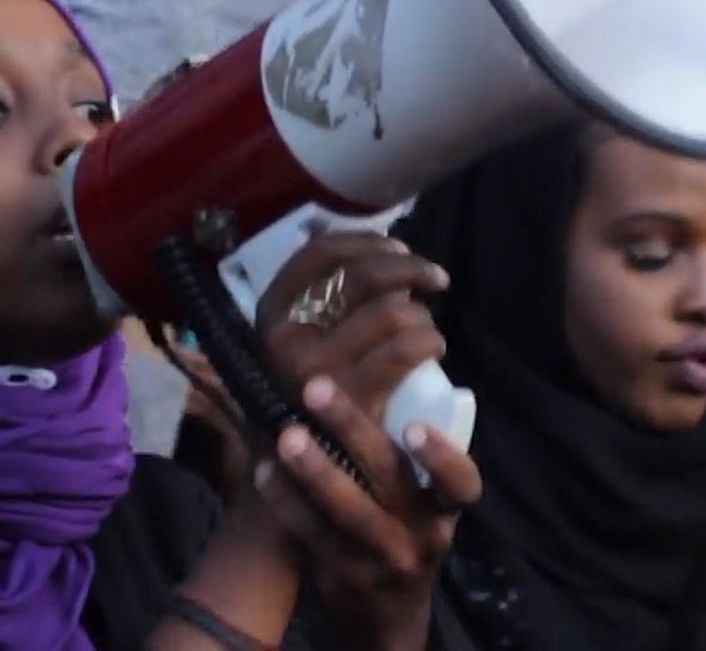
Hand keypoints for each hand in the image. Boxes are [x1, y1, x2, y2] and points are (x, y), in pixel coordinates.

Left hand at [250, 232, 465, 645]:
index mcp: (447, 500)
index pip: (462, 483)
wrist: (383, 600)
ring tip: (287, 433)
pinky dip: (287, 500)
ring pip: (350, 513)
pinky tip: (263, 470)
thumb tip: (387, 330)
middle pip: (393, 481)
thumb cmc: (400, 515)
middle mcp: (423, 528)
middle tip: (315, 385)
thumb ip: (412, 427)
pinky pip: (312, 534)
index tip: (415, 424)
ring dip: (316, 468)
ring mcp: (383, 555)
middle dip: (354, 429)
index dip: (443, 457)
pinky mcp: (344, 572)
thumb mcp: (421, 483)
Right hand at [254, 230, 449, 419]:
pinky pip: (406, 350)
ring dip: (420, 313)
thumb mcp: (302, 335)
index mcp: (272, 313)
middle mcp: (289, 339)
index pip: (320, 253)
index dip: (367, 240)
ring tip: (423, 326)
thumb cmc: (316, 388)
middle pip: (362, 276)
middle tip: (433, 278)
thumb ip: (323, 293)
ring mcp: (320, 372)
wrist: (311, 465)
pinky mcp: (355, 401)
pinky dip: (430, 340)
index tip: (398, 247)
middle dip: (409, 266)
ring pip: (391, 311)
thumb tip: (377, 247)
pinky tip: (433, 346)